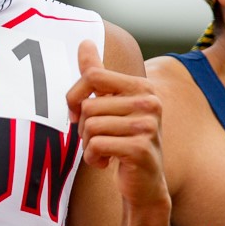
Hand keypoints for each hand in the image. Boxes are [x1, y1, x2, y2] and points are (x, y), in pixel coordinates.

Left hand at [67, 41, 167, 210]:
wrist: (145, 183)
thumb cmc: (124, 140)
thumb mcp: (111, 104)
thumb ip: (97, 74)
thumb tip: (84, 42)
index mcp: (142, 87)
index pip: (93, 75)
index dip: (74, 95)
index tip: (76, 112)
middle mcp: (149, 102)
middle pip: (88, 106)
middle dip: (83, 128)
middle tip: (97, 139)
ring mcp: (147, 125)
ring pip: (90, 127)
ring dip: (88, 145)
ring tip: (104, 151)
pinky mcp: (140, 149)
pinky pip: (96, 145)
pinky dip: (93, 158)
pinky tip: (107, 162)